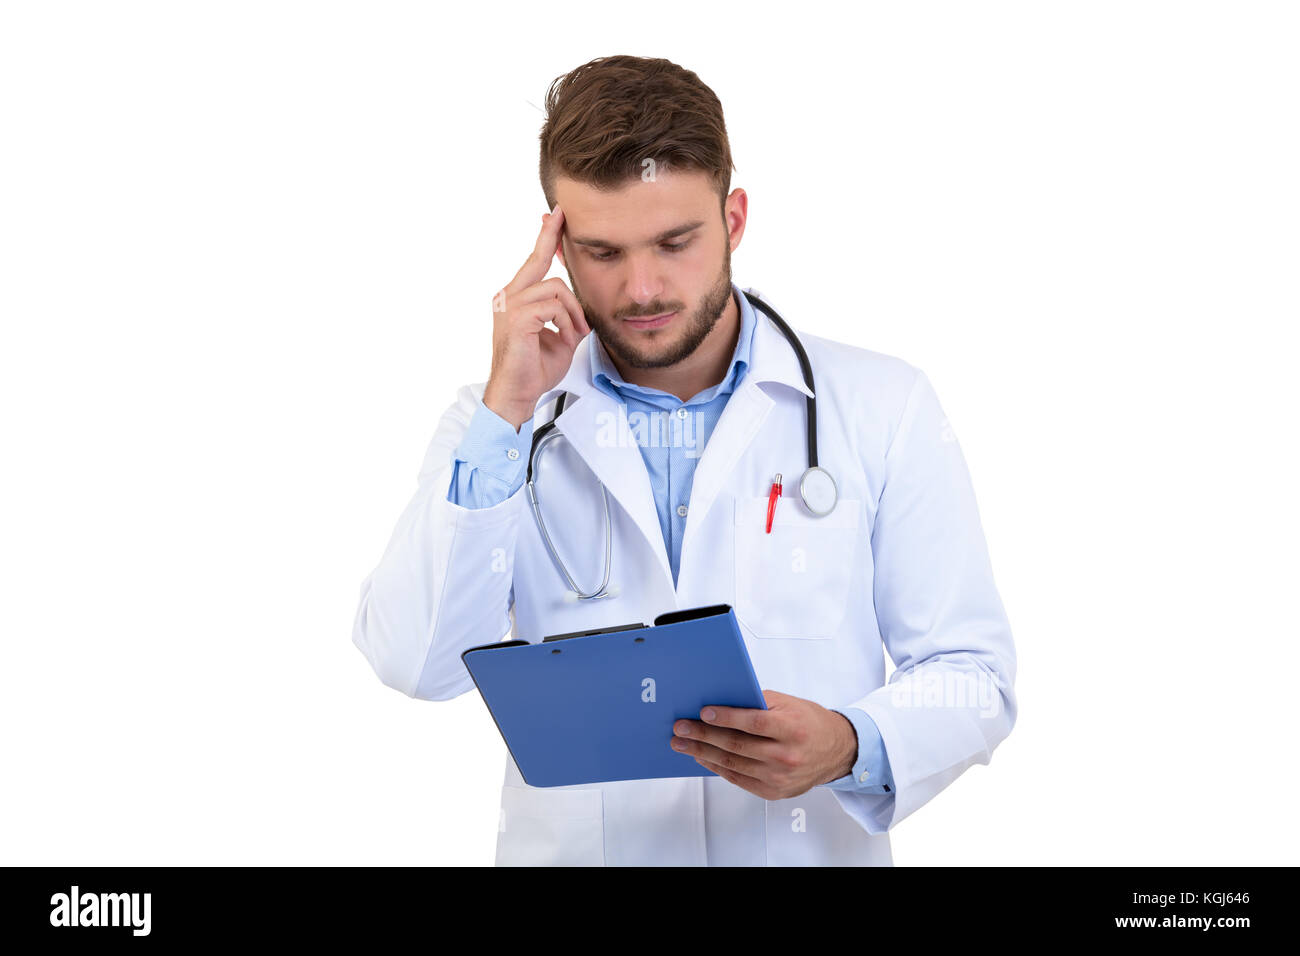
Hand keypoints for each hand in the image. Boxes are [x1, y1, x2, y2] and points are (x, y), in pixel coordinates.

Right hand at [482, 205, 590, 428]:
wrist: (517, 395)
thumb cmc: (534, 369)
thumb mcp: (558, 336)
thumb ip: (565, 314)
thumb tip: (579, 304)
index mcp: (516, 298)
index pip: (533, 261)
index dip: (545, 237)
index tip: (555, 214)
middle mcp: (508, 296)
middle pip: (538, 261)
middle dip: (552, 240)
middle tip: (563, 221)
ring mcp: (509, 306)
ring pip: (555, 288)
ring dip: (574, 312)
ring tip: (575, 333)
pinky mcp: (516, 319)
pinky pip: (553, 307)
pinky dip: (567, 323)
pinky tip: (567, 339)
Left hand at [669, 689, 857, 799]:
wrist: (836, 752)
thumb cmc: (810, 722)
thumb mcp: (789, 704)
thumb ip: (758, 702)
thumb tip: (722, 699)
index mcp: (792, 729)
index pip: (754, 723)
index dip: (727, 718)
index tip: (703, 712)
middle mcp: (786, 756)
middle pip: (737, 745)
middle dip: (704, 736)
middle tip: (681, 728)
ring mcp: (779, 777)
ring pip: (733, 764)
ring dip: (703, 753)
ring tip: (683, 743)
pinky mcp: (774, 791)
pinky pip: (739, 779)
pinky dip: (717, 767)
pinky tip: (702, 757)